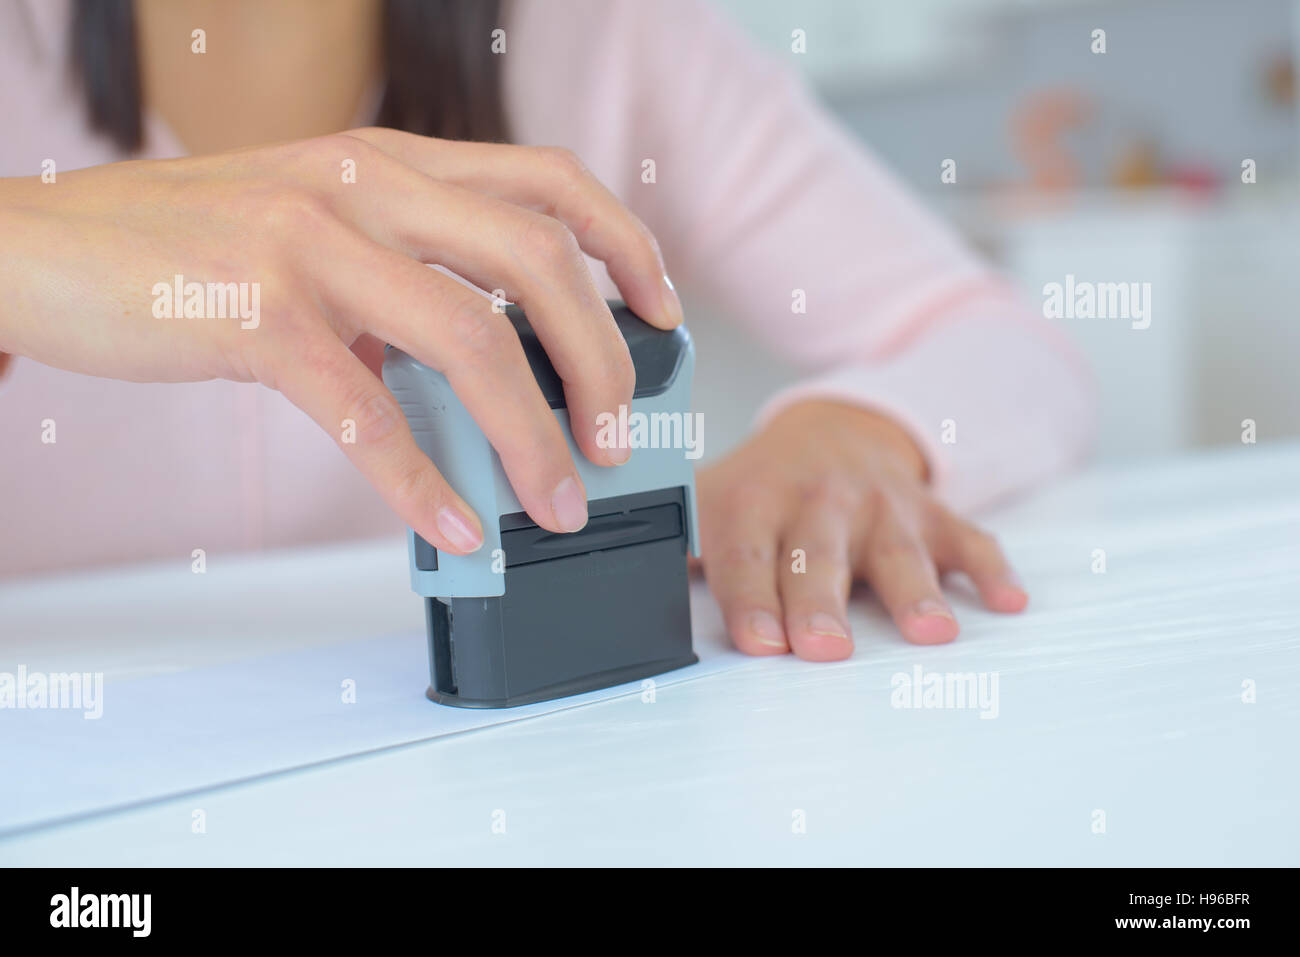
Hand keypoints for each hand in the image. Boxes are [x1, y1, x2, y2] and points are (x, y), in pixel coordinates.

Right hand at [0, 131, 682, 551]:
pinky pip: (368, 413)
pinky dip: (424, 482)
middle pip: (535, 261)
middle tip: (616, 436)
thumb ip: (397, 272)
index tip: (662, 308)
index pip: (545, 182)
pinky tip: (458, 524)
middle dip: (599, 359)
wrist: (43, 248)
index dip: (623, 242)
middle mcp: (361, 184)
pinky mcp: (254, 317)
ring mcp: (308, 245)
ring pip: (470, 339)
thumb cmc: (184, 245)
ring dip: (531, 435)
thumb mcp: (309, 226)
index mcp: (386, 161)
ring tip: (556, 502)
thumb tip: (478, 366)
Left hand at [696, 400, 1027, 658]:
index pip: (749, 553)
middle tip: (824, 648)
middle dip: (821, 600)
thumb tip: (607, 587)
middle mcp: (820, 499)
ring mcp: (880, 503)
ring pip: (898, 547)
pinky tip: (1010, 601)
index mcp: (757, 501)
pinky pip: (967, 536)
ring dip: (916, 589)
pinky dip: (989, 567)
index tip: (758, 643)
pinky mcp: (930, 509)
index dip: (750, 598)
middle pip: (820, 554)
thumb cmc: (765, 486)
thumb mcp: (713, 499)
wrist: (834, 428)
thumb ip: (674, 543)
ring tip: (932, 633)